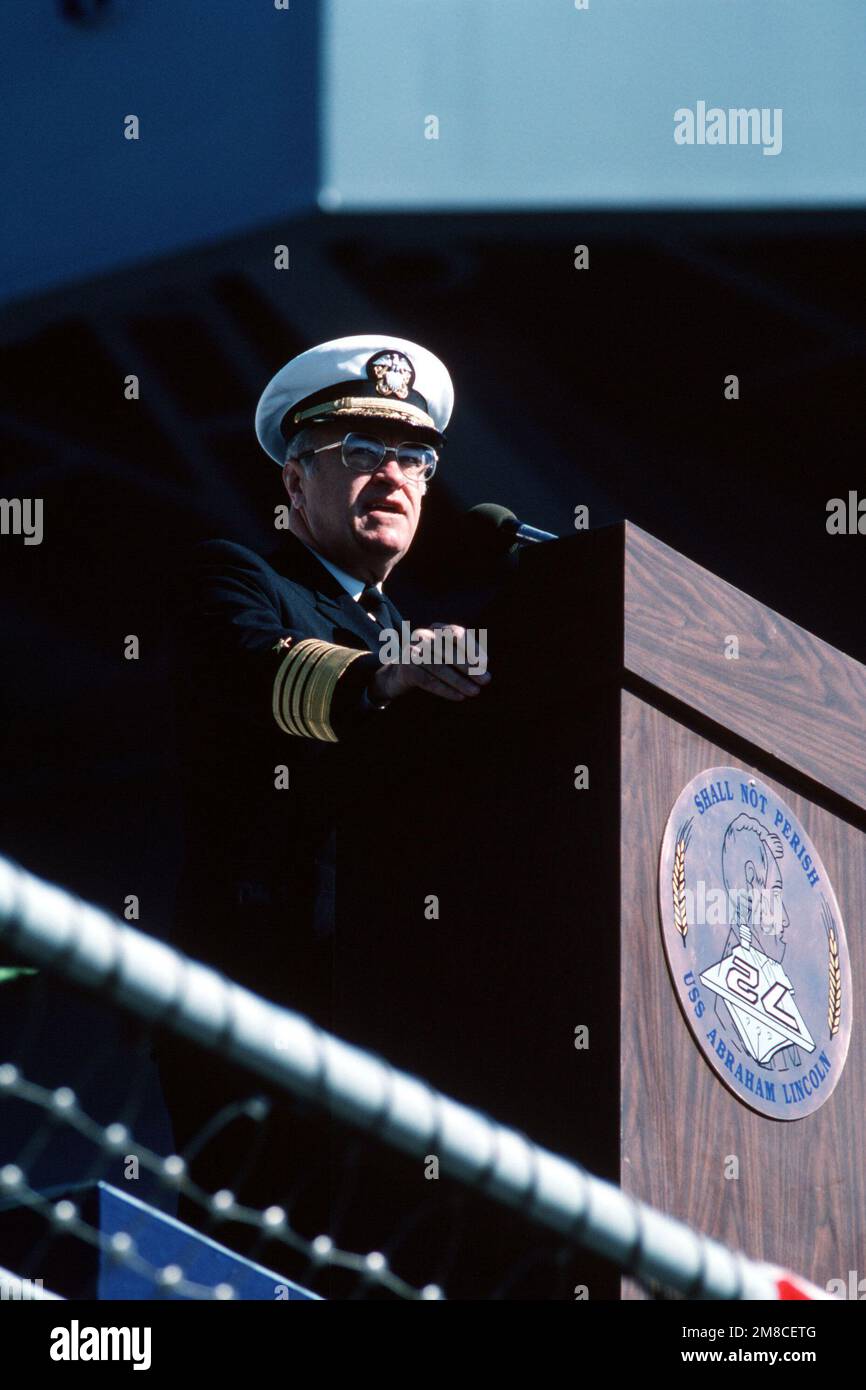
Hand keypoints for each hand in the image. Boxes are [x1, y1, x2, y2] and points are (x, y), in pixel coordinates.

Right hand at [368, 624, 490, 703]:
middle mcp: (423, 636)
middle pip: (448, 651)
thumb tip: (483, 668)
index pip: (457, 634)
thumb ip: (465, 656)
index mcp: (437, 629)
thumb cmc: (432, 663)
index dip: (471, 648)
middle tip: (485, 680)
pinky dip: (445, 689)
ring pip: (438, 667)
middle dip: (469, 667)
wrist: (399, 674)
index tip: (483, 663)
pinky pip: (427, 680)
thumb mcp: (447, 654)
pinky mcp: (405, 668)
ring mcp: (412, 651)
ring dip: (459, 681)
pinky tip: (459, 697)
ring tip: (474, 691)